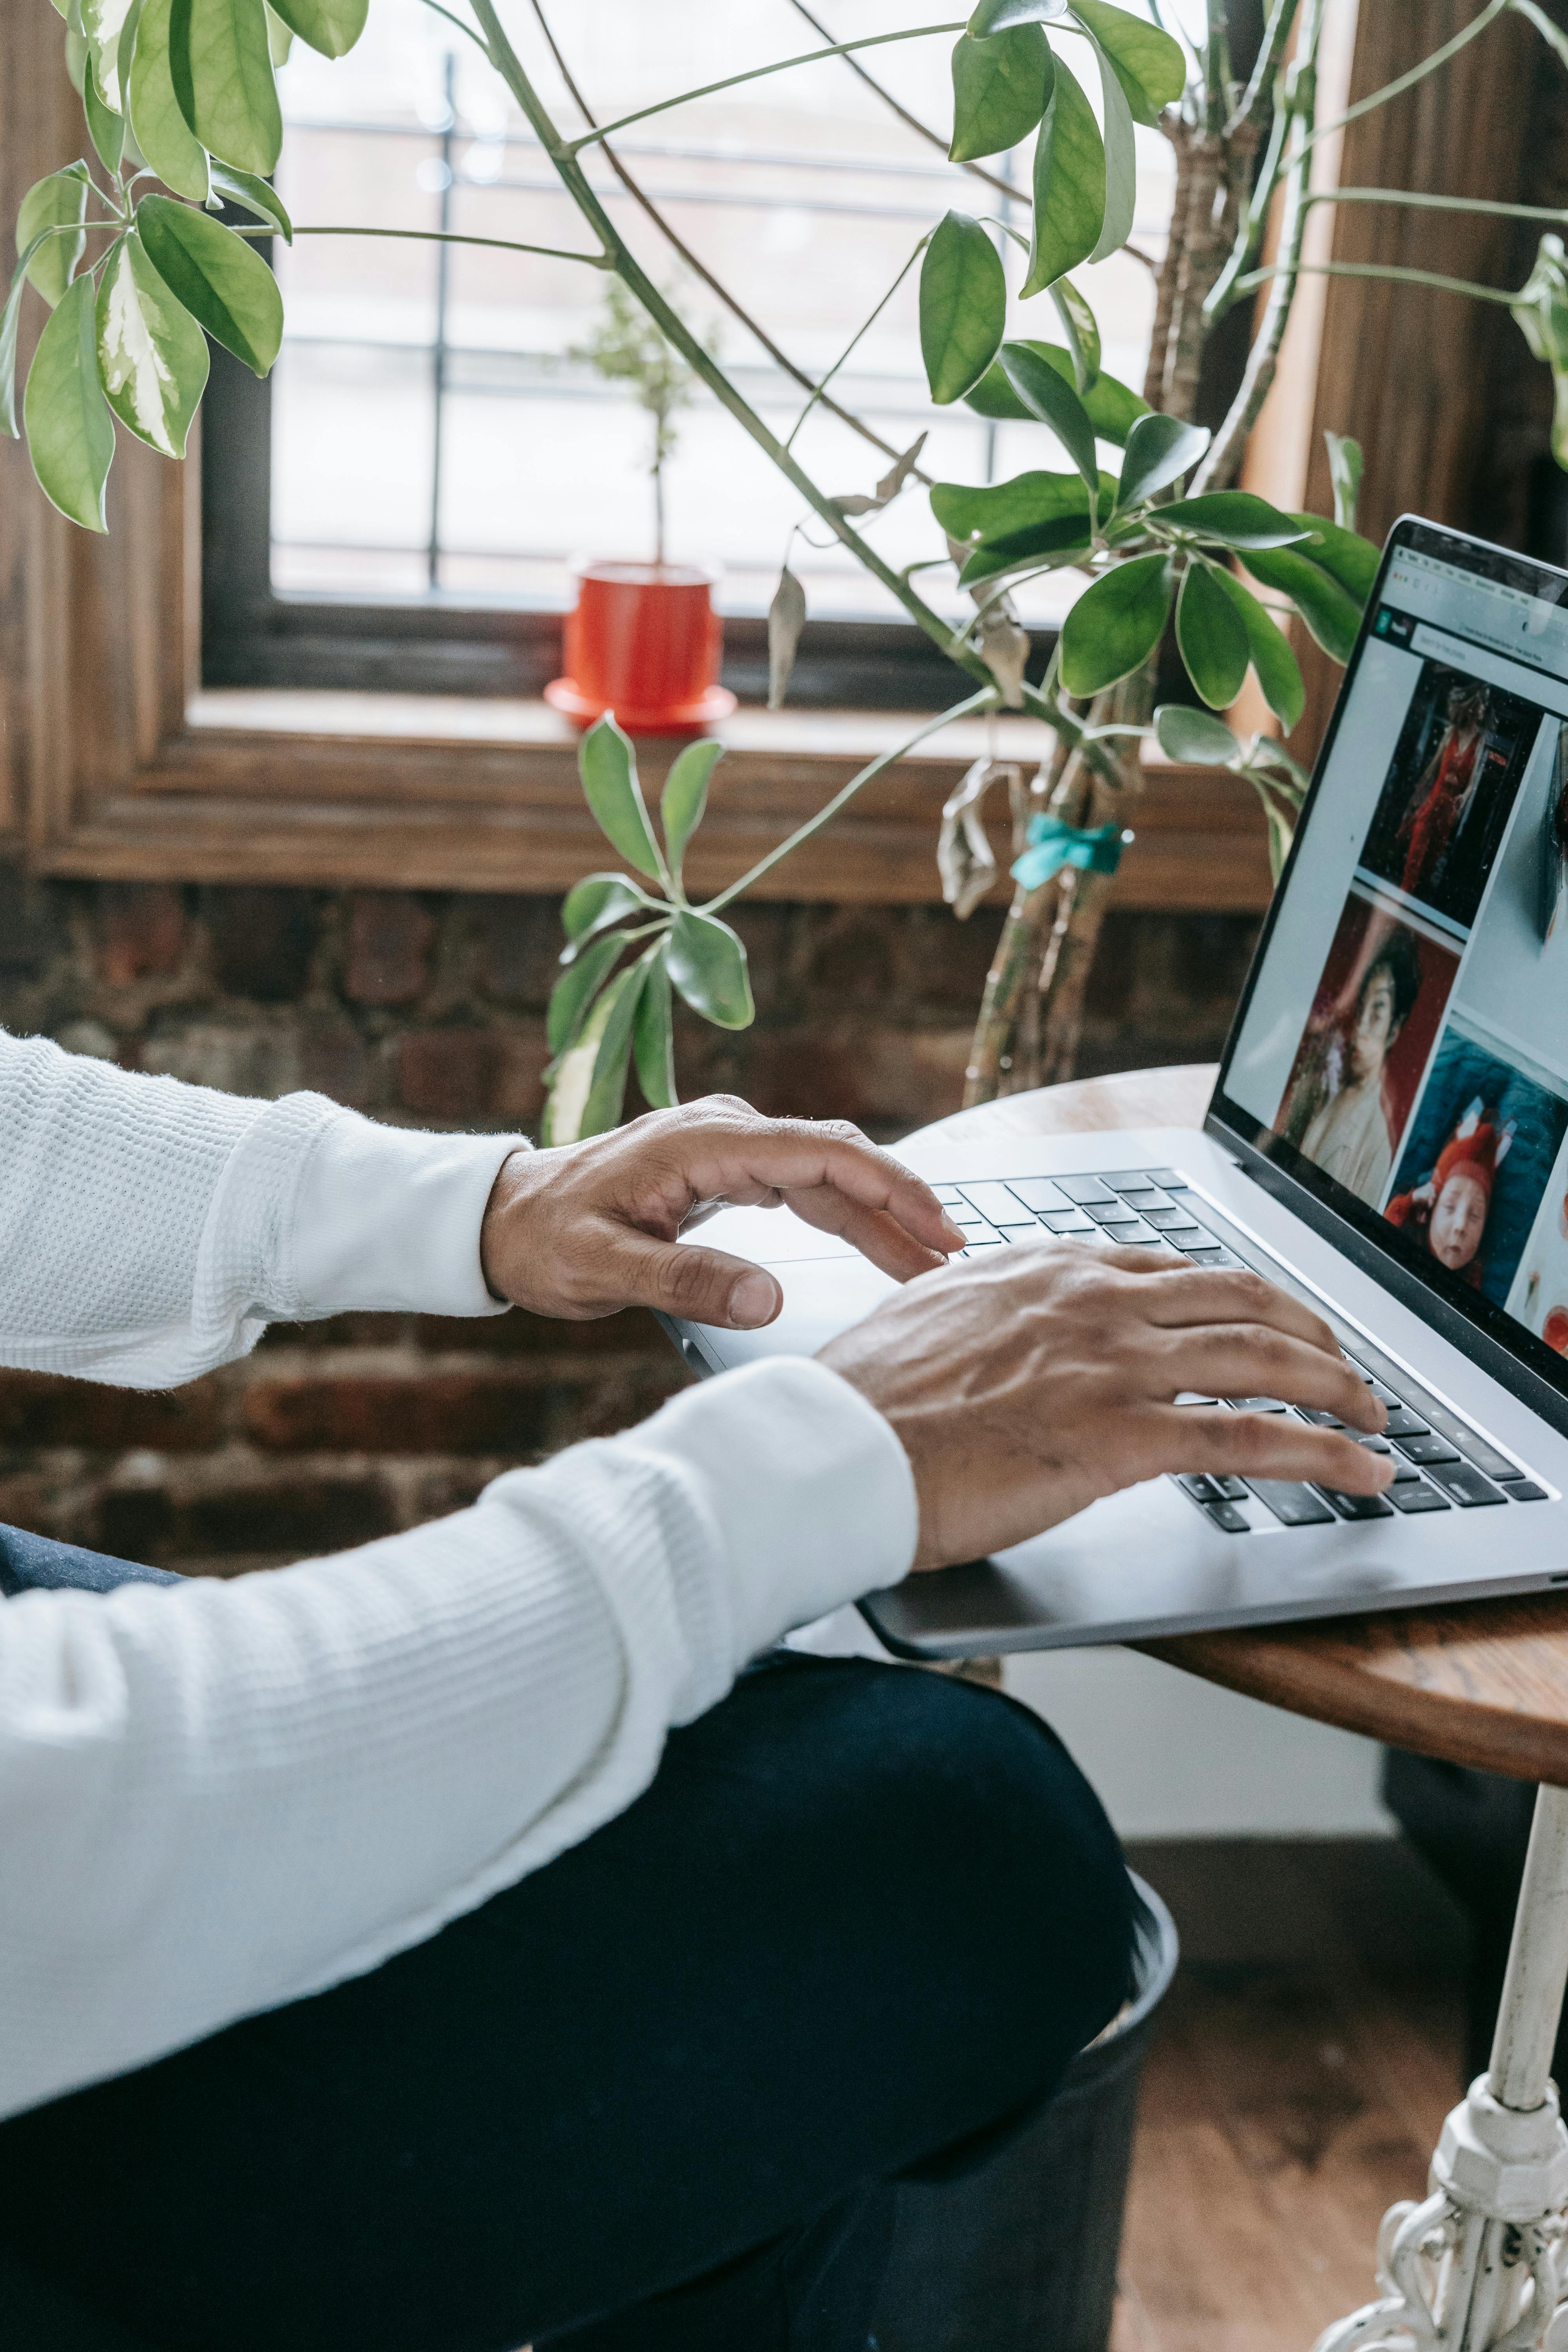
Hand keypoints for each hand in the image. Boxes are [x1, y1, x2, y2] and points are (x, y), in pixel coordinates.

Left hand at [479, 1096, 964, 1326]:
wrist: (500, 1219)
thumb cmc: (542, 1240)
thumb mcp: (601, 1268)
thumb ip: (684, 1280)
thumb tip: (768, 1300)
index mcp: (702, 1142)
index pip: (822, 1153)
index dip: (890, 1189)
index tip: (939, 1230)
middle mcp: (725, 1132)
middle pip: (838, 1161)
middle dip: (902, 1207)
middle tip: (957, 1260)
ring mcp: (727, 1148)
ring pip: (827, 1177)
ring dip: (881, 1218)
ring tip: (932, 1264)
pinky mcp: (725, 1170)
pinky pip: (803, 1188)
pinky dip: (847, 1217)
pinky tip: (882, 1248)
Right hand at [819, 1239, 1391, 1570]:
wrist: (831, 1450)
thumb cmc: (861, 1403)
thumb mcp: (928, 1322)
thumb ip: (986, 1316)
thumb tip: (1000, 1335)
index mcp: (1042, 1269)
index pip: (1168, 1267)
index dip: (1233, 1295)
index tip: (1261, 1317)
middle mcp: (1090, 1299)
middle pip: (1239, 1295)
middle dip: (1309, 1327)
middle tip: (1341, 1362)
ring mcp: (1112, 1363)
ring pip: (1264, 1356)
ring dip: (1338, 1385)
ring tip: (1374, 1415)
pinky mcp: (1122, 1436)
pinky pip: (1250, 1437)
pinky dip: (1322, 1452)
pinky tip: (1360, 1471)